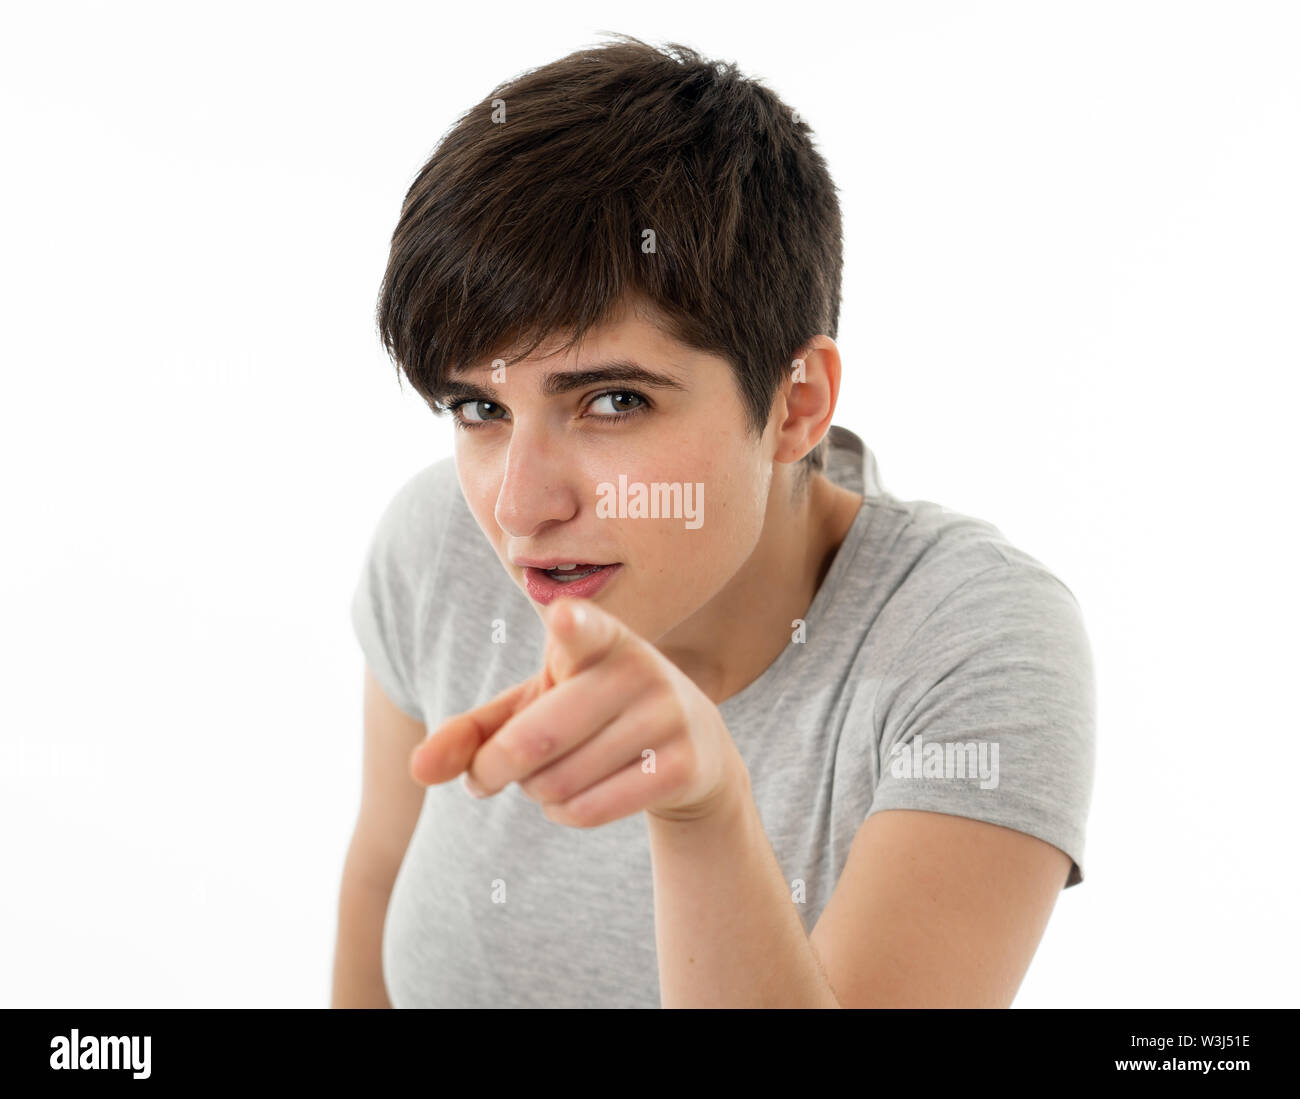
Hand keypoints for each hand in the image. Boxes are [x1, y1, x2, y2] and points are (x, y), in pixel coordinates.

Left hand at [408, 597, 749, 826]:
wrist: (696, 753)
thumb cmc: (593, 717)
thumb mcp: (536, 708)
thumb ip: (474, 731)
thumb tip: (417, 769)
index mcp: (599, 638)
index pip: (585, 628)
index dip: (572, 626)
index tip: (562, 618)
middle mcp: (639, 668)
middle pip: (537, 738)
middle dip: (494, 769)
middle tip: (485, 778)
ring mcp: (668, 716)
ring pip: (559, 781)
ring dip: (535, 793)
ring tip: (549, 778)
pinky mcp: (684, 766)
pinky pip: (590, 809)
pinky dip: (564, 814)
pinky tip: (575, 799)